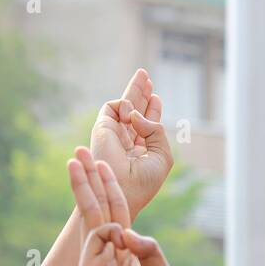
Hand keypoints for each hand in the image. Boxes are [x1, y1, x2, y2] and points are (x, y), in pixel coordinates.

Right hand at [70, 151, 172, 265]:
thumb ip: (149, 247)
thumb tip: (127, 232)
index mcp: (124, 251)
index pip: (116, 211)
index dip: (110, 188)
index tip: (102, 165)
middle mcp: (107, 249)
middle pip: (98, 205)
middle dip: (89, 177)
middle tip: (79, 151)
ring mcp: (94, 256)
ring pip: (90, 212)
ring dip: (83, 184)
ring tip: (75, 159)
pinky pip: (100, 235)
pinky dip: (112, 230)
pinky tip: (121, 236)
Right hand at [89, 69, 171, 219]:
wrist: (123, 190)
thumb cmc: (145, 181)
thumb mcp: (162, 155)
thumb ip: (156, 130)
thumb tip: (136, 114)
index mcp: (140, 150)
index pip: (145, 125)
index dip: (151, 110)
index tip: (156, 98)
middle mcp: (125, 142)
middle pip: (134, 111)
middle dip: (141, 93)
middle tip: (145, 75)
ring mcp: (113, 135)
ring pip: (123, 106)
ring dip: (135, 91)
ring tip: (145, 77)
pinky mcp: (102, 129)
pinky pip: (112, 108)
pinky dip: (124, 105)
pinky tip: (131, 113)